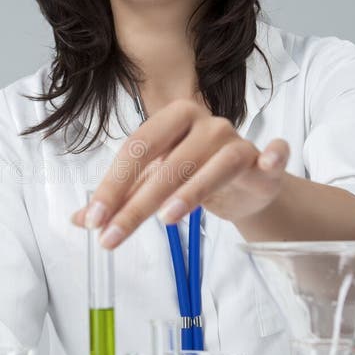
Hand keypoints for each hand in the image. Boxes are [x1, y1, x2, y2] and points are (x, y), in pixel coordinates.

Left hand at [72, 98, 288, 247]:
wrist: (243, 183)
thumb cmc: (193, 175)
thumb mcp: (153, 184)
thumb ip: (122, 197)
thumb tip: (81, 220)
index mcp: (172, 118)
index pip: (136, 149)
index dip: (112, 185)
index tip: (93, 219)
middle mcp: (205, 124)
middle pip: (169, 162)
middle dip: (137, 203)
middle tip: (113, 237)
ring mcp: (237, 141)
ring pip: (213, 165)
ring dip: (191, 191)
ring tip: (166, 219)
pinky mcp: (265, 162)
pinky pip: (273, 155)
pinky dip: (273, 154)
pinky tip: (267, 161)